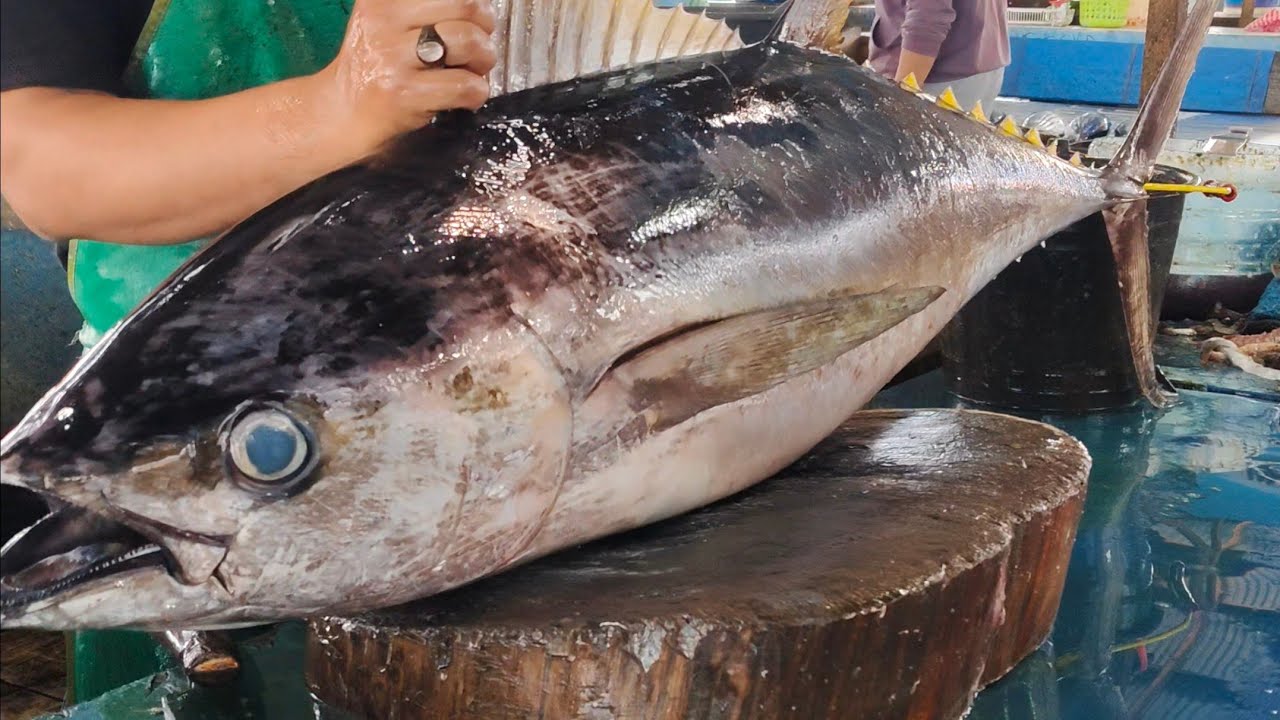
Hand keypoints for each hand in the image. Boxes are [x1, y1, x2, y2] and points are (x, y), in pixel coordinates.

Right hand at [319, 0, 497, 154]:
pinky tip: (466, 97)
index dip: (474, 5)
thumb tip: (480, 7)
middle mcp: (384, 21)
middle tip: (479, 47)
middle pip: (465, 5)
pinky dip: (477, 93)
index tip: (474, 20)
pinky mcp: (404, 93)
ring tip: (472, 72)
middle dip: (485, 29)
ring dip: (484, 60)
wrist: (342, 112)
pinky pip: (464, 85)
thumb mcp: (389, 22)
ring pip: (468, 41)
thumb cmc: (376, 68)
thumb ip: (425, 10)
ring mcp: (392, 58)